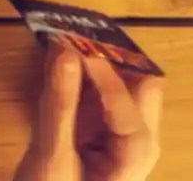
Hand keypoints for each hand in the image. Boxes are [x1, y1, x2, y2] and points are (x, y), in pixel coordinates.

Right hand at [15, 44, 162, 180]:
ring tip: (65, 35)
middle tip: (76, 33)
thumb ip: (59, 104)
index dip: (102, 70)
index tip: (74, 43)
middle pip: (141, 82)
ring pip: (123, 79)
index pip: (127, 101)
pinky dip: (84, 70)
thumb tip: (65, 52)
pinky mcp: (101, 125)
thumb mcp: (51, 159)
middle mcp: (139, 139)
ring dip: (98, 58)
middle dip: (112, 57)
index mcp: (135, 154)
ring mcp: (122, 130)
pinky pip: (101, 87)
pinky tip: (61, 58)